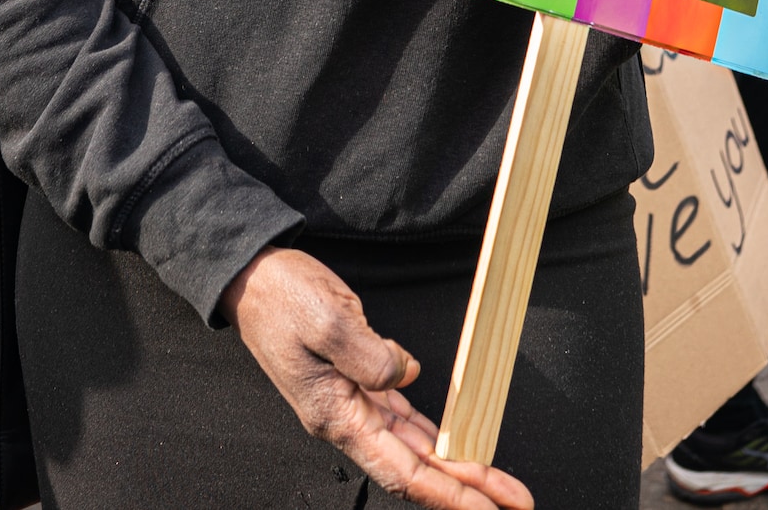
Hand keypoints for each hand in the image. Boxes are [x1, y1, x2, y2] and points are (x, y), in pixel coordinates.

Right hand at [224, 248, 532, 509]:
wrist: (253, 279)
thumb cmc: (281, 299)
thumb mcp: (327, 322)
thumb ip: (371, 356)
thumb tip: (407, 375)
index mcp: (335, 415)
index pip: (402, 471)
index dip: (448, 494)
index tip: (486, 508)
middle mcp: (345, 418)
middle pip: (416, 468)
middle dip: (466, 489)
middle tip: (515, 502)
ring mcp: (351, 402)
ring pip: (415, 447)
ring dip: (457, 466)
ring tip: (498, 483)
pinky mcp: (358, 380)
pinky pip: (403, 417)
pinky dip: (433, 432)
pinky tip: (459, 441)